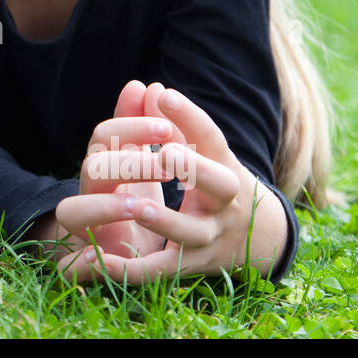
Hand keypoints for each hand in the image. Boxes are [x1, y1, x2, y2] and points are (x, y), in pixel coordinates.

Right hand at [45, 80, 187, 278]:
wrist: (120, 256)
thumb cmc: (135, 204)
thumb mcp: (143, 166)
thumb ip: (141, 129)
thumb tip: (143, 84)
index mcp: (104, 167)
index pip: (104, 135)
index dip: (131, 127)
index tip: (166, 127)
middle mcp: (90, 194)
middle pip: (92, 168)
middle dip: (128, 163)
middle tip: (167, 163)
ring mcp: (85, 230)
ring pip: (71, 213)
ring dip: (103, 207)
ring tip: (141, 205)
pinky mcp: (86, 265)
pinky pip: (70, 267)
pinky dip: (81, 265)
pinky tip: (102, 261)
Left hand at [71, 86, 289, 283]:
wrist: (257, 239)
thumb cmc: (216, 181)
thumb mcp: (203, 152)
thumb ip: (171, 122)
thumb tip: (146, 87)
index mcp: (225, 167)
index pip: (212, 137)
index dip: (190, 115)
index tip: (163, 94)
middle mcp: (223, 203)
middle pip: (218, 185)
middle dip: (192, 168)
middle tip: (166, 154)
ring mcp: (208, 237)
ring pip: (190, 233)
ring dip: (164, 220)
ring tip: (137, 206)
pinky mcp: (188, 266)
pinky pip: (159, 270)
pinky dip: (132, 270)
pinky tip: (101, 261)